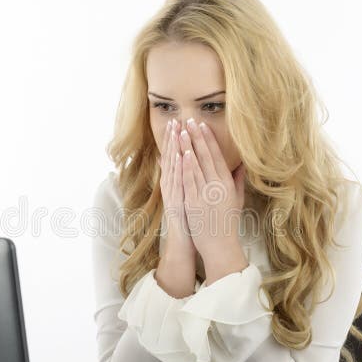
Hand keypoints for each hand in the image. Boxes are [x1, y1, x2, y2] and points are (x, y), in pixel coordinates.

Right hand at [157, 119, 196, 260]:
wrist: (185, 242)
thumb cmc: (190, 219)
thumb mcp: (189, 197)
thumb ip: (186, 180)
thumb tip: (186, 167)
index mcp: (177, 183)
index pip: (176, 157)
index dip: (176, 140)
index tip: (179, 122)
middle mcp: (172, 186)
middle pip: (171, 158)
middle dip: (173, 139)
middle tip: (174, 120)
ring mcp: (173, 193)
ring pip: (172, 167)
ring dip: (173, 148)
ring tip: (175, 131)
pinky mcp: (177, 202)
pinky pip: (177, 182)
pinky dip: (178, 168)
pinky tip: (179, 155)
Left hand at [178, 117, 247, 284]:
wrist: (220, 246)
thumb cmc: (227, 224)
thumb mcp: (236, 200)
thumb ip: (237, 181)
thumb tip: (241, 164)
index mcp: (227, 184)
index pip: (217, 157)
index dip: (209, 140)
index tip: (202, 126)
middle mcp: (217, 186)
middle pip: (206, 157)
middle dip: (197, 137)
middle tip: (189, 121)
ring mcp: (205, 194)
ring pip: (196, 165)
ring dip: (188, 146)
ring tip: (181, 130)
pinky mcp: (194, 203)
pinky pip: (189, 181)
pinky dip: (186, 167)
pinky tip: (182, 154)